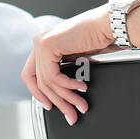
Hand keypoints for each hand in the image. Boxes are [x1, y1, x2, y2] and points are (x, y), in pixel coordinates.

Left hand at [21, 5, 115, 125]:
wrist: (108, 24)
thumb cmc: (97, 38)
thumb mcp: (74, 59)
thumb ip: (62, 71)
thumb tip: (58, 96)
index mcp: (43, 44)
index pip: (31, 75)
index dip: (39, 94)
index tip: (51, 106)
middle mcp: (39, 42)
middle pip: (39, 81)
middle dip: (58, 101)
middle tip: (71, 114)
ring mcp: (41, 42)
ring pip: (47, 82)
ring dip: (66, 97)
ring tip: (81, 104)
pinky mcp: (47, 45)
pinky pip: (53, 76)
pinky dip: (68, 86)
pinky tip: (81, 88)